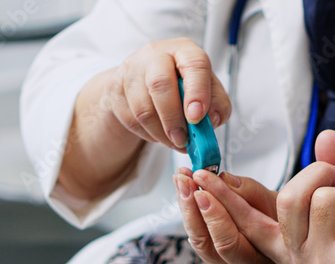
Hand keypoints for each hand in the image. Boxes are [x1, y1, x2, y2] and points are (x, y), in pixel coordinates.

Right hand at [61, 38, 230, 199]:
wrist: (143, 83)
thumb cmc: (182, 85)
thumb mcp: (207, 90)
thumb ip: (218, 105)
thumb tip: (213, 120)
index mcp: (184, 50)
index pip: (194, 64)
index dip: (197, 92)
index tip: (197, 117)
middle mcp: (156, 54)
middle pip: (160, 84)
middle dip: (173, 118)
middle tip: (183, 140)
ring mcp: (131, 70)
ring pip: (143, 109)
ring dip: (161, 133)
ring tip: (175, 142)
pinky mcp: (115, 89)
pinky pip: (131, 120)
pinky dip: (148, 134)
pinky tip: (159, 134)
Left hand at [175, 167, 275, 263]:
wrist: (279, 229)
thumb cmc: (280, 217)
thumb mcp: (274, 202)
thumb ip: (249, 192)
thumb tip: (223, 180)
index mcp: (255, 262)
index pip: (228, 241)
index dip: (214, 213)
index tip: (204, 186)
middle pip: (204, 241)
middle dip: (192, 206)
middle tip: (185, 179)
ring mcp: (218, 263)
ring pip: (195, 236)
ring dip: (185, 204)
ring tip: (180, 177)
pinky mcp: (208, 252)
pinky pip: (194, 231)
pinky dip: (187, 207)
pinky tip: (183, 186)